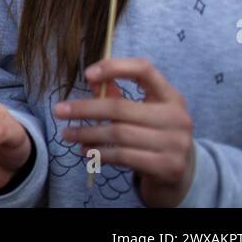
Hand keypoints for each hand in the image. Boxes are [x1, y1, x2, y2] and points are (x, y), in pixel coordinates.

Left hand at [56, 57, 194, 207]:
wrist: (181, 173)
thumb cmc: (155, 135)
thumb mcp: (144, 112)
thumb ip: (118, 95)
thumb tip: (92, 80)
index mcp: (171, 96)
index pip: (144, 69)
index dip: (114, 67)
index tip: (87, 74)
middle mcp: (177, 117)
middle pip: (121, 107)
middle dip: (85, 109)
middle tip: (59, 111)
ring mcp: (174, 144)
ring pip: (118, 134)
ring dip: (86, 134)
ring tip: (67, 134)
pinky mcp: (166, 167)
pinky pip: (123, 156)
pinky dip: (99, 153)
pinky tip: (85, 151)